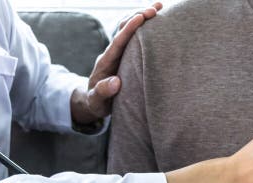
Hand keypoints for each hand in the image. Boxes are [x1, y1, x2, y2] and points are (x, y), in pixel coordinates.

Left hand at [70, 3, 162, 125]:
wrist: (93, 101)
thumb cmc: (96, 103)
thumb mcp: (96, 102)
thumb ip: (103, 92)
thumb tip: (116, 82)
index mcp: (106, 62)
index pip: (118, 42)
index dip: (129, 29)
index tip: (140, 17)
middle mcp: (112, 52)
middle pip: (124, 29)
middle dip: (138, 16)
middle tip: (155, 9)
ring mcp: (119, 52)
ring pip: (129, 28)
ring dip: (142, 15)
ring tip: (159, 6)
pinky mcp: (125, 54)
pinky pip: (134, 36)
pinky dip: (144, 25)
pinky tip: (157, 19)